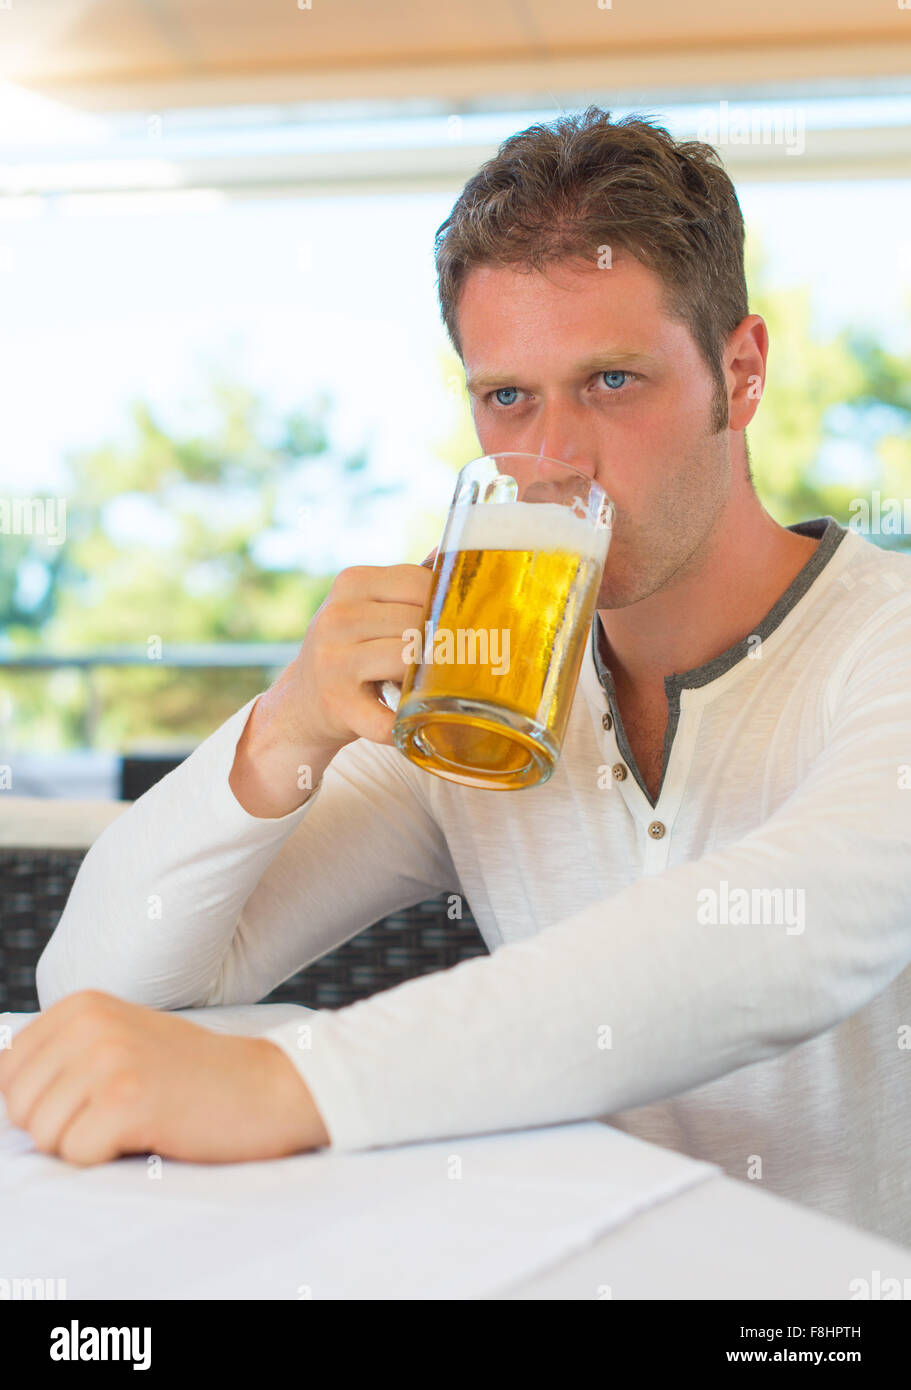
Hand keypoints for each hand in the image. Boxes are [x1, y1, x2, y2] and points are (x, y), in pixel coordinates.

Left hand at [0, 989, 329, 1165]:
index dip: (46, 1103)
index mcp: (82, 1006)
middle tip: (119, 1112)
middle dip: (62, 1127)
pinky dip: (112, 1157)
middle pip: (19, 1109)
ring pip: (44, 1136)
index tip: (98, 1096)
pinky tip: (152, 1130)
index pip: (7, 1075)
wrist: (267, 1087)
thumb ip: (60, 1053)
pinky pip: (78, 1155)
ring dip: (88, 1143)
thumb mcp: (119, 1041)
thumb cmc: (192, 1075)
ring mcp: (109, 1059)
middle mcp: (90, 1024)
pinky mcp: (128, 1100)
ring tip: (138, 1118)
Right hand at [289, 554, 435, 751]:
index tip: (447, 627)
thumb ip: (408, 585)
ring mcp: (334, 661)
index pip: (421, 584)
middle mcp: (338, 617)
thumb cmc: (352, 648)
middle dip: (435, 644)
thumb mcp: (368, 606)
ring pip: (409, 661)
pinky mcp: (337, 704)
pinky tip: (406, 721)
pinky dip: (402, 725)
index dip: (443, 608)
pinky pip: (387, 718)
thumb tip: (455, 555)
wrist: (303, 700)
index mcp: (352, 583)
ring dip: (423, 679)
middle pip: (418, 624)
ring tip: (418, 683)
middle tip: (436, 661)